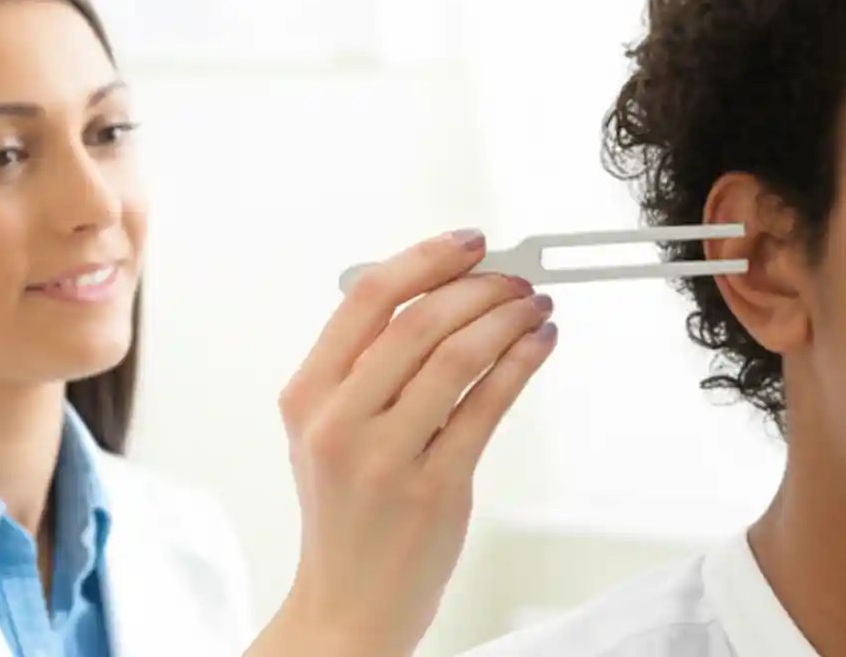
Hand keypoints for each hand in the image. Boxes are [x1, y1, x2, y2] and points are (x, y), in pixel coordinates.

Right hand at [247, 229, 557, 656]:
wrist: (348, 602)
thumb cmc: (345, 515)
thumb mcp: (324, 433)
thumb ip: (360, 368)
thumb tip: (435, 296)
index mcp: (307, 396)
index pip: (365, 301)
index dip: (424, 260)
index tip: (467, 243)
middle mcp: (338, 422)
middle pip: (417, 322)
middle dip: (478, 287)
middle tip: (514, 278)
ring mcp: (385, 457)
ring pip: (456, 358)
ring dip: (507, 320)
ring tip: (534, 307)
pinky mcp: (434, 489)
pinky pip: (487, 407)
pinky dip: (521, 364)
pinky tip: (538, 346)